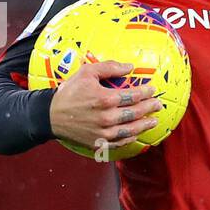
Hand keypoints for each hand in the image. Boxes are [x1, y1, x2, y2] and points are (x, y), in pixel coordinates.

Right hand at [48, 60, 162, 152]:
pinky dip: (130, 138)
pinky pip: (119, 142)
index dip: (146, 92)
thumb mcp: (87, 73)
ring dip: (144, 125)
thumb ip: (109, 67)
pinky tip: (136, 134)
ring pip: (131, 130)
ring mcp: (103, 133)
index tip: (152, 90)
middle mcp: (107, 117)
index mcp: (105, 99)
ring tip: (153, 121)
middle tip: (158, 105)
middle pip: (135, 112)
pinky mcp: (98, 143)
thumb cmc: (69, 92)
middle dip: (150, 108)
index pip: (133, 96)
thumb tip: (130, 67)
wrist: (51, 115)